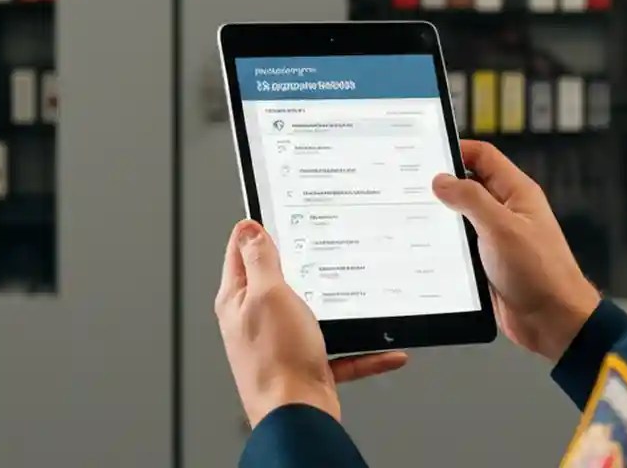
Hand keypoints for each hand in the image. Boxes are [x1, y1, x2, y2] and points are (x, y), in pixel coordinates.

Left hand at [215, 220, 408, 426]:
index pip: (240, 253)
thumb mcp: (269, 294)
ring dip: (340, 308)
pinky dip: (365, 350)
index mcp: (239, 300)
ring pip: (314, 314)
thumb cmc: (276, 361)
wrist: (296, 415)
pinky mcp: (308, 365)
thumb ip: (261, 260)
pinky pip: (343, 352)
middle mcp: (257, 321)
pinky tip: (387, 349)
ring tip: (360, 293)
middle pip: (278, 282)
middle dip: (303, 264)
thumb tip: (247, 229)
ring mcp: (283, 344)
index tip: (273, 210)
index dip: (255, 230)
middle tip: (323, 242)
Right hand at [433, 141, 600, 362]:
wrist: (553, 321)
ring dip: (441, 217)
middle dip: (442, 184)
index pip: (484, 157)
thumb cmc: (541, 273)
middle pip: (470, 185)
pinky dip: (445, 244)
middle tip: (410, 185)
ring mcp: (498, 237)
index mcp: (518, 193)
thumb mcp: (502, 229)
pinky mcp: (488, 262)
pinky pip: (462, 245)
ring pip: (462, 217)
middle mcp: (507, 211)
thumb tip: (442, 180)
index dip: (456, 150)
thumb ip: (472, 200)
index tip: (427, 153)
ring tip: (411, 214)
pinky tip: (424, 246)